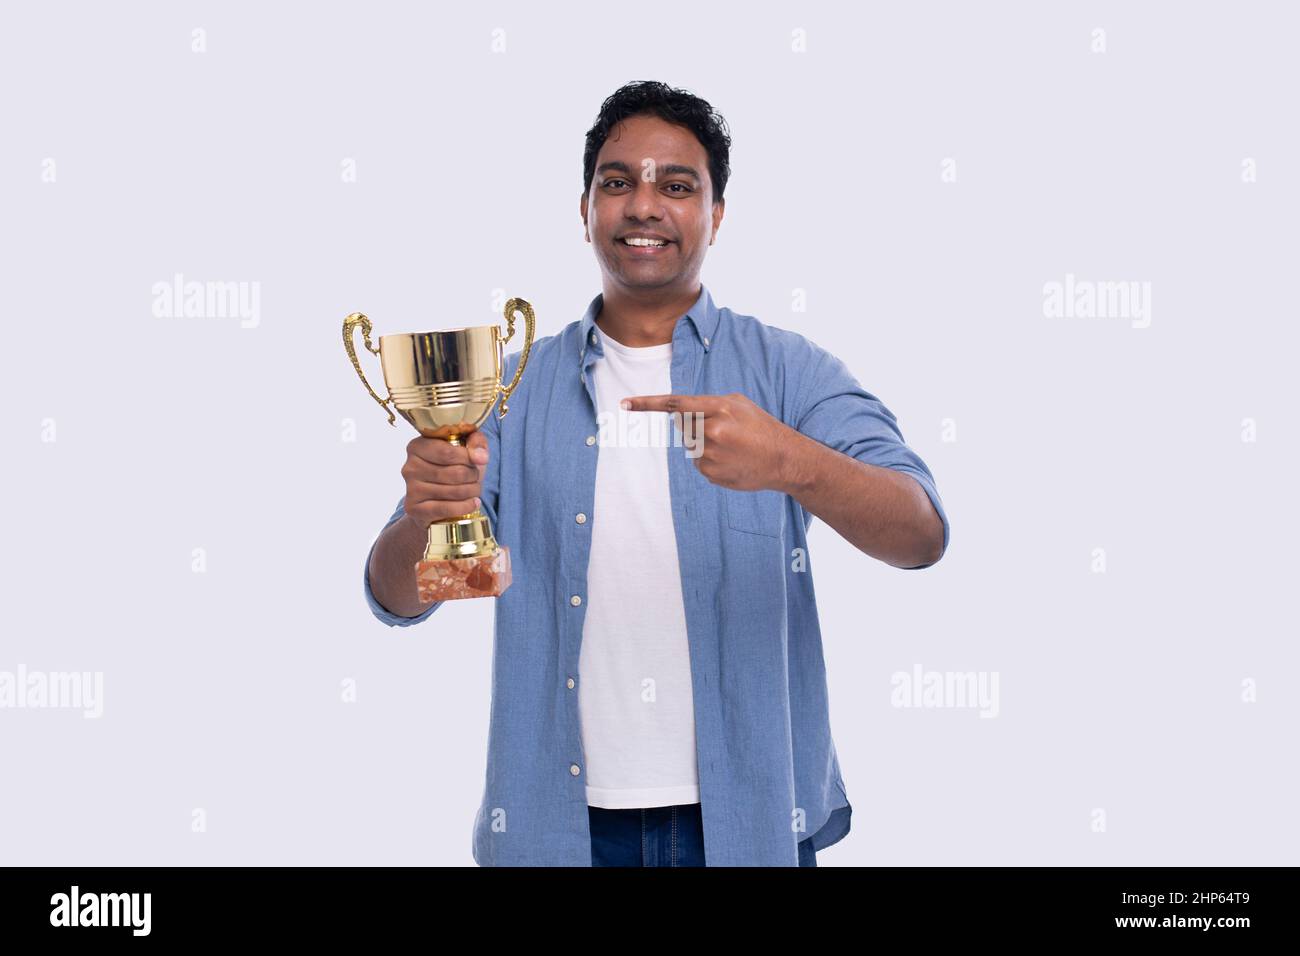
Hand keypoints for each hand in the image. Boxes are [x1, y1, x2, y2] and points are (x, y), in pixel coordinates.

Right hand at [400, 430, 487, 525]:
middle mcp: (410, 467)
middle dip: (473, 476)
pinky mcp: (414, 509)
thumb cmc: (452, 470)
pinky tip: (473, 503)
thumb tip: (481, 457)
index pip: (448, 452)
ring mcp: (411, 489)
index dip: (469, 458)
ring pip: (454, 491)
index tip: (478, 461)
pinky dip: (465, 507)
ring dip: (472, 491)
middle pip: (455, 473)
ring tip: (474, 490)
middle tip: (475, 478)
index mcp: (417, 446)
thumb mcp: (466, 449)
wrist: (435, 502)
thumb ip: (476, 442)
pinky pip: (446, 509)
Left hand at [620, 392, 793, 491]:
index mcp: (720, 408)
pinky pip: (696, 462)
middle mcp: (713, 431)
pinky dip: (709, 460)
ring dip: (702, 443)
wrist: (784, 460)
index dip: (647, 404)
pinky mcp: (710, 473)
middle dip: (693, 424)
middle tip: (721, 429)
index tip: (625, 404)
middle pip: (681, 424)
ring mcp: (710, 454)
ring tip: (730, 446)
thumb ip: (707, 404)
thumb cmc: (760, 427)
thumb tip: (677, 414)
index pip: (675, 404)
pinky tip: (730, 460)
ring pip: (688, 444)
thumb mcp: (738, 404)